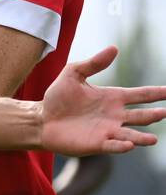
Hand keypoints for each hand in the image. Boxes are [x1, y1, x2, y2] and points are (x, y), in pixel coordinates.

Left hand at [40, 46, 165, 155]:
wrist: (41, 118)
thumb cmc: (57, 97)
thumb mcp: (73, 74)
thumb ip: (93, 63)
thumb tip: (114, 48)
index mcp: (112, 98)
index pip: (141, 95)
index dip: (157, 93)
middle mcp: (115, 116)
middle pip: (141, 116)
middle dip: (155, 114)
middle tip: (165, 112)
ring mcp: (107, 131)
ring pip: (131, 134)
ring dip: (142, 137)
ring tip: (153, 140)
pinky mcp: (96, 144)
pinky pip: (113, 146)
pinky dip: (121, 146)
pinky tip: (128, 145)